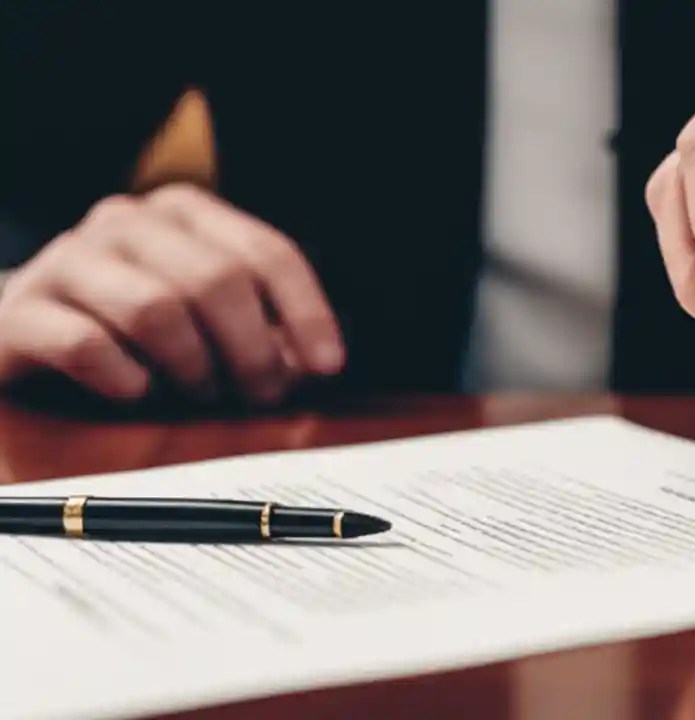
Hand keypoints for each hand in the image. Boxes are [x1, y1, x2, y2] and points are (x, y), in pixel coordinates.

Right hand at [0, 184, 343, 402]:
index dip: (307, 312)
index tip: (329, 366)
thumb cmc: (131, 323)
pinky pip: (87, 345)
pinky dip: (126, 379)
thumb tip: (313, 364)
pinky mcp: (20, 310)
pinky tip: (137, 392)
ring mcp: (69, 259)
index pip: (266, 252)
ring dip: (194, 367)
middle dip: (253, 350)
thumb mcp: (204, 314)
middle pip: (216, 282)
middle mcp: (126, 221)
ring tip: (200, 395)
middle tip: (262, 395)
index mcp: (184, 212)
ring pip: (156, 310)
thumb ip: (261, 329)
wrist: (23, 326)